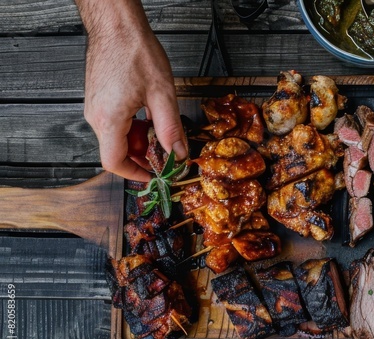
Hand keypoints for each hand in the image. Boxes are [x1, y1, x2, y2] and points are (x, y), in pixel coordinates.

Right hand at [76, 0, 187, 181]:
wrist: (116, 26)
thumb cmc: (134, 52)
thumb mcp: (162, 94)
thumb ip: (170, 128)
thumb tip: (178, 153)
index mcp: (109, 120)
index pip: (114, 162)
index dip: (136, 174)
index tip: (155, 175)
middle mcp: (96, 116)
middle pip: (117, 150)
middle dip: (143, 154)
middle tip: (166, 149)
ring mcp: (94, 107)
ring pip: (117, 136)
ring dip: (139, 138)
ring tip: (160, 126)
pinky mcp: (98, 98)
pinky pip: (114, 122)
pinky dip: (132, 125)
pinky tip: (149, 113)